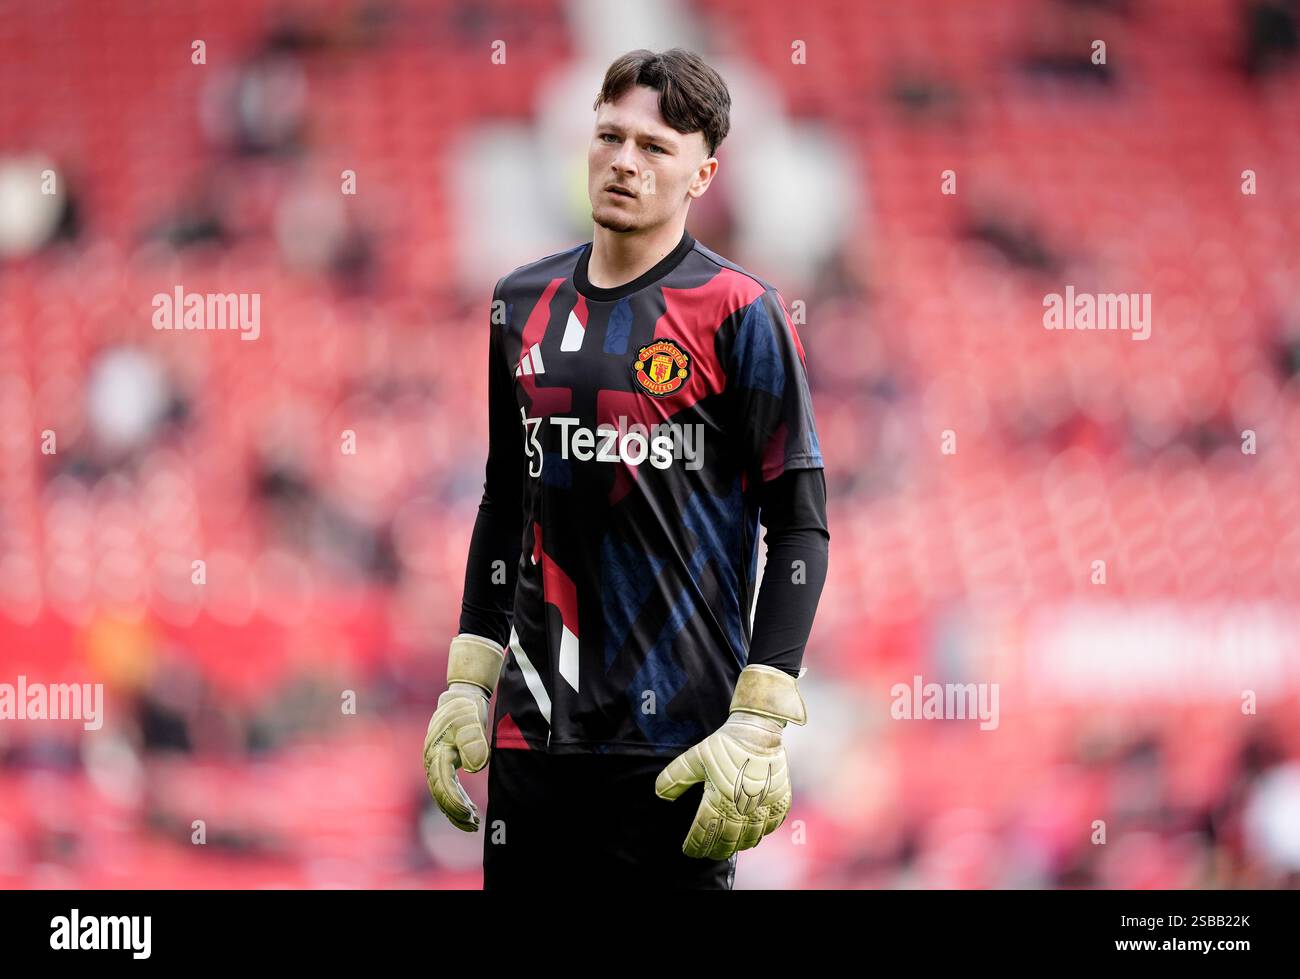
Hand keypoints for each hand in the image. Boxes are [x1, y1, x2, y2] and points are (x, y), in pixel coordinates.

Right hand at [423, 681, 491, 831]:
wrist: (461, 698)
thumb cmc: (465, 709)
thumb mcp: (471, 721)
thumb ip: (473, 741)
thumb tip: (473, 767)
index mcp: (436, 753)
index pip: (442, 785)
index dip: (454, 802)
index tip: (468, 814)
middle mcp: (432, 761)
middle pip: (440, 794)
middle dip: (455, 812)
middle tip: (474, 825)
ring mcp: (437, 763)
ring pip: (443, 794)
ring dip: (456, 810)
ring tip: (474, 823)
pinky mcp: (444, 763)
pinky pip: (448, 787)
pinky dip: (458, 800)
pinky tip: (470, 810)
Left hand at [654, 710, 790, 859]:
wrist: (758, 730)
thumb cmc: (726, 743)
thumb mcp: (696, 757)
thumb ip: (676, 776)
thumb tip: (659, 794)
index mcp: (721, 797)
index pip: (705, 831)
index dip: (696, 844)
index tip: (690, 850)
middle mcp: (743, 806)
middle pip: (728, 840)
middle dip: (716, 850)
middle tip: (709, 853)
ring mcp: (764, 805)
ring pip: (752, 837)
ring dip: (738, 845)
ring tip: (729, 846)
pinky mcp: (780, 799)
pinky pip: (771, 826)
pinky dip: (761, 834)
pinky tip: (753, 834)